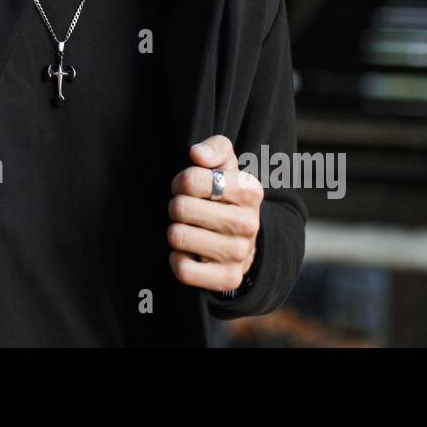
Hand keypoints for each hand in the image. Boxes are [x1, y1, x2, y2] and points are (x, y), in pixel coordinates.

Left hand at [167, 134, 262, 292]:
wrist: (244, 240)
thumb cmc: (226, 195)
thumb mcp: (226, 164)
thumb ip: (214, 148)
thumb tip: (197, 155)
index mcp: (250, 190)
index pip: (190, 180)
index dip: (181, 181)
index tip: (189, 187)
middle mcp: (248, 223)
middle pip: (180, 208)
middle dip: (176, 206)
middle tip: (187, 210)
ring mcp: (239, 253)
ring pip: (178, 237)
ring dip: (176, 232)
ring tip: (191, 229)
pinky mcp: (227, 278)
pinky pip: (183, 269)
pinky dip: (178, 259)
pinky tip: (189, 253)